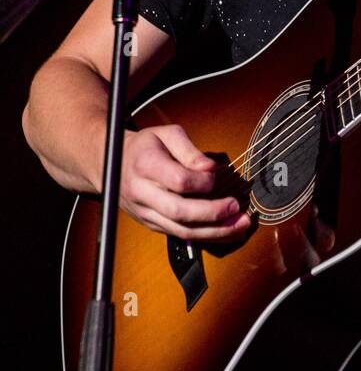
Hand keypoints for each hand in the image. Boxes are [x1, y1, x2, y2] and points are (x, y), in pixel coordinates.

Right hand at [119, 124, 251, 239]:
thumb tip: (211, 169)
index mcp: (145, 165)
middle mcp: (142, 193)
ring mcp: (146, 212)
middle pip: (179, 211)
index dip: (201, 181)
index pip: (178, 180)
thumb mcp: (166, 134)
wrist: (111, 164)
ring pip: (181, 230)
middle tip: (235, 207)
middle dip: (212, 213)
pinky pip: (180, 236)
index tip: (215, 175)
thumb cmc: (145, 146)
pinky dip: (206, 236)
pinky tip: (228, 231)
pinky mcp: (152, 225)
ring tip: (240, 226)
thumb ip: (190, 150)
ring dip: (215, 232)